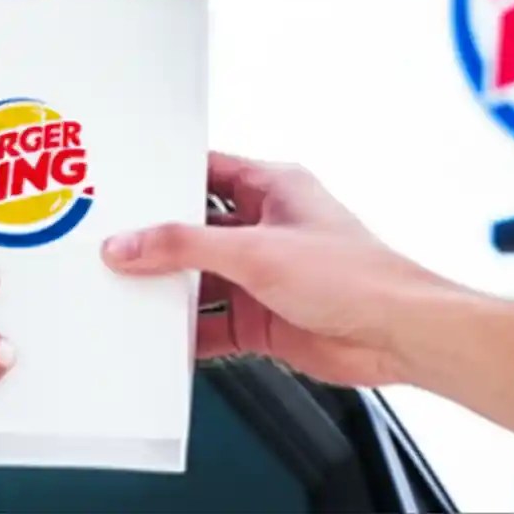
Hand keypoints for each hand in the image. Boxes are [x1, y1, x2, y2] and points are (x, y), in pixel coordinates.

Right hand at [101, 152, 461, 386]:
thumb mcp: (255, 250)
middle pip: (195, 232)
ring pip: (200, 281)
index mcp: (273, 188)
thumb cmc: (356, 275)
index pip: (206, 174)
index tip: (125, 192)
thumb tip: (131, 244)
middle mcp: (266, 228)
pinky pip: (213, 325)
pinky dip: (189, 335)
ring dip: (170, 292)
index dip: (165, 182)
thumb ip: (185, 247)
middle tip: (114, 250)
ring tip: (128, 297)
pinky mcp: (264, 318)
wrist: (399, 335)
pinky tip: (163, 340)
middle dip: (158, 245)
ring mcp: (264, 276)